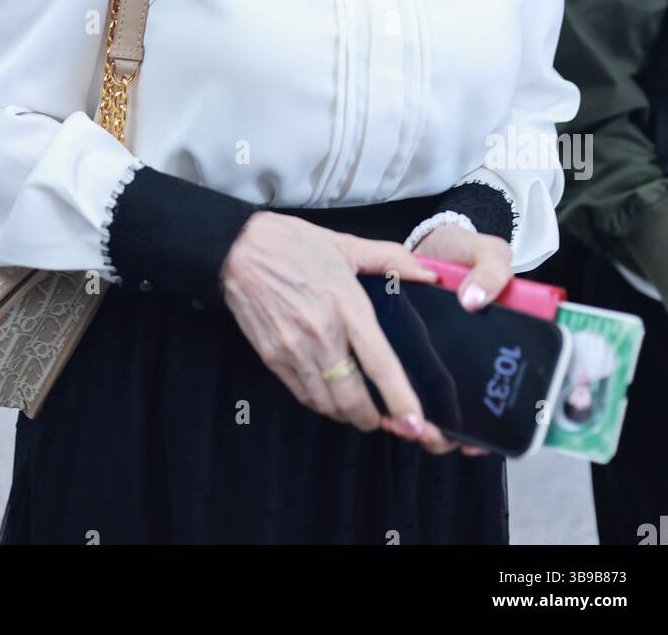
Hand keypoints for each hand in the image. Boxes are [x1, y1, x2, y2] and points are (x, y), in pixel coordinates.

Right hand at [219, 211, 461, 455]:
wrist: (238, 248)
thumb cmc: (293, 244)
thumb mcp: (345, 245)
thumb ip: (390, 259)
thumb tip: (429, 272)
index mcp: (346, 304)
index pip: (379, 363)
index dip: (400, 399)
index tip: (416, 423)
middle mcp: (322, 333)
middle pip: (352, 398)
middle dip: (374, 419)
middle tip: (388, 419)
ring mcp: (294, 349)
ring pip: (327, 403)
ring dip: (347, 414)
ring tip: (360, 411)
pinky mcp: (272, 357)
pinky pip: (302, 395)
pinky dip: (321, 404)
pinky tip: (330, 397)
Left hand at [412, 221, 513, 456]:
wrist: (432, 242)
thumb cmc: (465, 251)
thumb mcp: (487, 253)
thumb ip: (491, 271)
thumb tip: (473, 299)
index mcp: (501, 345)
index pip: (506, 399)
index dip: (496, 428)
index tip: (474, 440)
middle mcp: (474, 361)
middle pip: (469, 414)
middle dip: (451, 432)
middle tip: (429, 431)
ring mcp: (443, 361)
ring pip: (437, 407)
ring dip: (422, 423)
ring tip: (402, 424)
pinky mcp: (414, 353)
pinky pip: (408, 382)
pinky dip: (397, 397)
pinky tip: (383, 404)